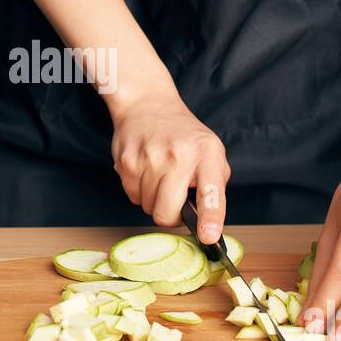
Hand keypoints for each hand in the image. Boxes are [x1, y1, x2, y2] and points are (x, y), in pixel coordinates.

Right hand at [109, 88, 229, 240]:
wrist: (148, 103)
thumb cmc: (183, 134)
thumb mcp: (211, 151)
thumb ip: (214, 185)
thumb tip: (208, 223)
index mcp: (207, 154)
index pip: (211, 191)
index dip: (210, 218)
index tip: (209, 236)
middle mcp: (179, 155)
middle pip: (167, 213)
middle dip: (170, 216)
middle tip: (175, 201)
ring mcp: (150, 158)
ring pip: (148, 208)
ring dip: (154, 200)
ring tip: (159, 176)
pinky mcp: (127, 161)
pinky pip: (132, 196)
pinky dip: (139, 191)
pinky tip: (145, 171)